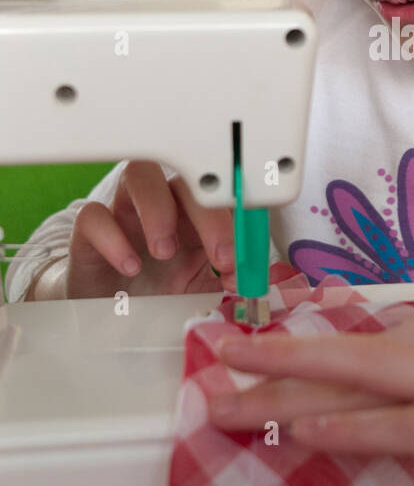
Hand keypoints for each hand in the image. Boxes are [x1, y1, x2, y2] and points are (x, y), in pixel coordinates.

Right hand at [64, 160, 236, 298]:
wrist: (107, 311)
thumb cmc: (157, 291)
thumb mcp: (200, 290)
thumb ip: (226, 283)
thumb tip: (250, 280)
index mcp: (195, 216)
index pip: (222, 195)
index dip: (240, 216)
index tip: (248, 256)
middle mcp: (162, 204)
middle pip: (186, 179)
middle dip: (210, 214)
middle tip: (222, 256)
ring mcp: (124, 212)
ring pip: (138, 174)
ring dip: (158, 209)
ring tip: (166, 252)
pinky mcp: (90, 231)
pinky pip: (95, 214)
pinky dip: (113, 237)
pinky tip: (130, 265)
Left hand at [209, 291, 413, 485]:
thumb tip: (407, 371)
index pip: (364, 334)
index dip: (302, 347)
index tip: (254, 351)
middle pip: (343, 351)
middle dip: (270, 359)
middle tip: (214, 365)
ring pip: (356, 382)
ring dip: (285, 395)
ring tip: (228, 404)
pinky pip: (397, 427)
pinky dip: (343, 430)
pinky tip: (302, 434)